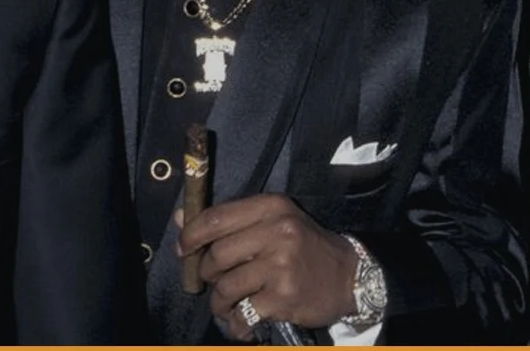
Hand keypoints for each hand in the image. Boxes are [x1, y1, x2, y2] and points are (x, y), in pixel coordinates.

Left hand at [177, 194, 357, 340]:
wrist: (349, 276)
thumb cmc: (303, 244)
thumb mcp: (273, 220)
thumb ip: (229, 220)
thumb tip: (180, 220)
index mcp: (270, 207)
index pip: (216, 218)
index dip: (191, 234)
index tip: (183, 248)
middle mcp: (276, 232)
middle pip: (218, 254)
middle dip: (205, 271)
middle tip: (209, 279)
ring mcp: (281, 266)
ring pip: (226, 286)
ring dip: (218, 301)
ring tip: (222, 304)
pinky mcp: (284, 298)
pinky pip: (244, 313)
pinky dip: (235, 322)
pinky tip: (239, 321)